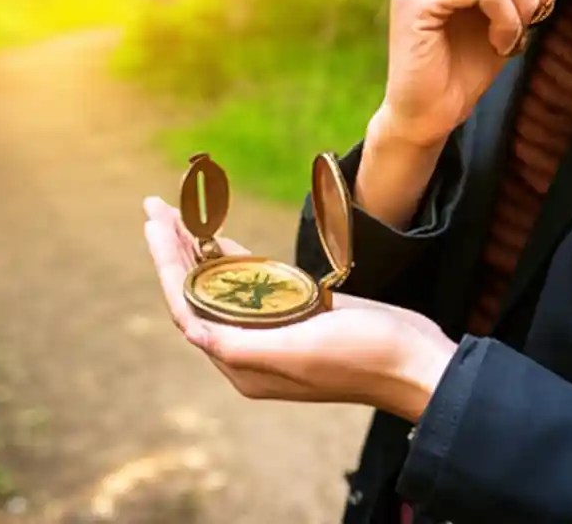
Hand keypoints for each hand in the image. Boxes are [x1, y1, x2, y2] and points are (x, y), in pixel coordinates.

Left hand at [142, 197, 457, 422]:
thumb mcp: (303, 351)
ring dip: (197, 249)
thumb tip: (192, 329)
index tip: (156, 224)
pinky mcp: (295, 314)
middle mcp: (250, 351)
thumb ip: (244, 345)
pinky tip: (216, 237)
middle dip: (174, 249)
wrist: (417, 361)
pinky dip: (232, 258)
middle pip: (197, 294)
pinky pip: (251, 283)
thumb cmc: (366, 357)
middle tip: (155, 207)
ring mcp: (272, 332)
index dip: (168, 264)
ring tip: (174, 213)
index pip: (188, 308)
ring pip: (220, 286)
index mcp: (244, 365)